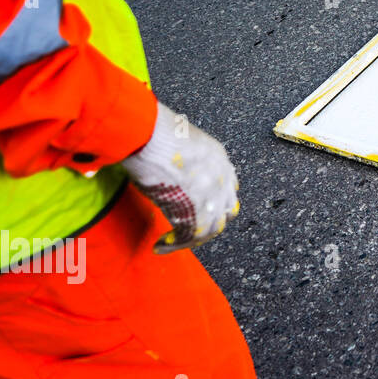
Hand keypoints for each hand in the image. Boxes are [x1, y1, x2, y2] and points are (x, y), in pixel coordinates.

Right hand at [121, 101, 239, 253]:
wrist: (150, 134)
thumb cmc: (154, 132)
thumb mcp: (179, 144)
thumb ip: (183, 162)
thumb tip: (170, 176)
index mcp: (219, 158)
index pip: (227, 189)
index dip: (214, 204)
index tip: (199, 212)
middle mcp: (221, 177)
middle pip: (225, 212)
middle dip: (207, 225)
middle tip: (186, 234)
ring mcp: (212, 194)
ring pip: (210, 228)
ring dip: (190, 240)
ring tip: (170, 243)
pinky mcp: (197, 208)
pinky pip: (190, 235)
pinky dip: (174, 244)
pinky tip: (160, 245)